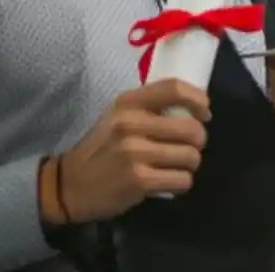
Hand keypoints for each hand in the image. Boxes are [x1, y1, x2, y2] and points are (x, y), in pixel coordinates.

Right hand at [47, 78, 210, 224]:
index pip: (174, 89)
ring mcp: (135, 153)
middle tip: (188, 148)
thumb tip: (193, 108)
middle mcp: (131, 124)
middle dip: (198, 142)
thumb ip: (150, 108)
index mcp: (128, 102)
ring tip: (175, 166)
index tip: (204, 113)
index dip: (198, 100)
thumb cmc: (102, 148)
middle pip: (191, 129)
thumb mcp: (118, 117)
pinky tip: (167, 182)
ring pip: (191, 157)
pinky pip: (182, 180)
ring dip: (189, 164)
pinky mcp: (139, 180)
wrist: (70, 184)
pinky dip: (181, 183)